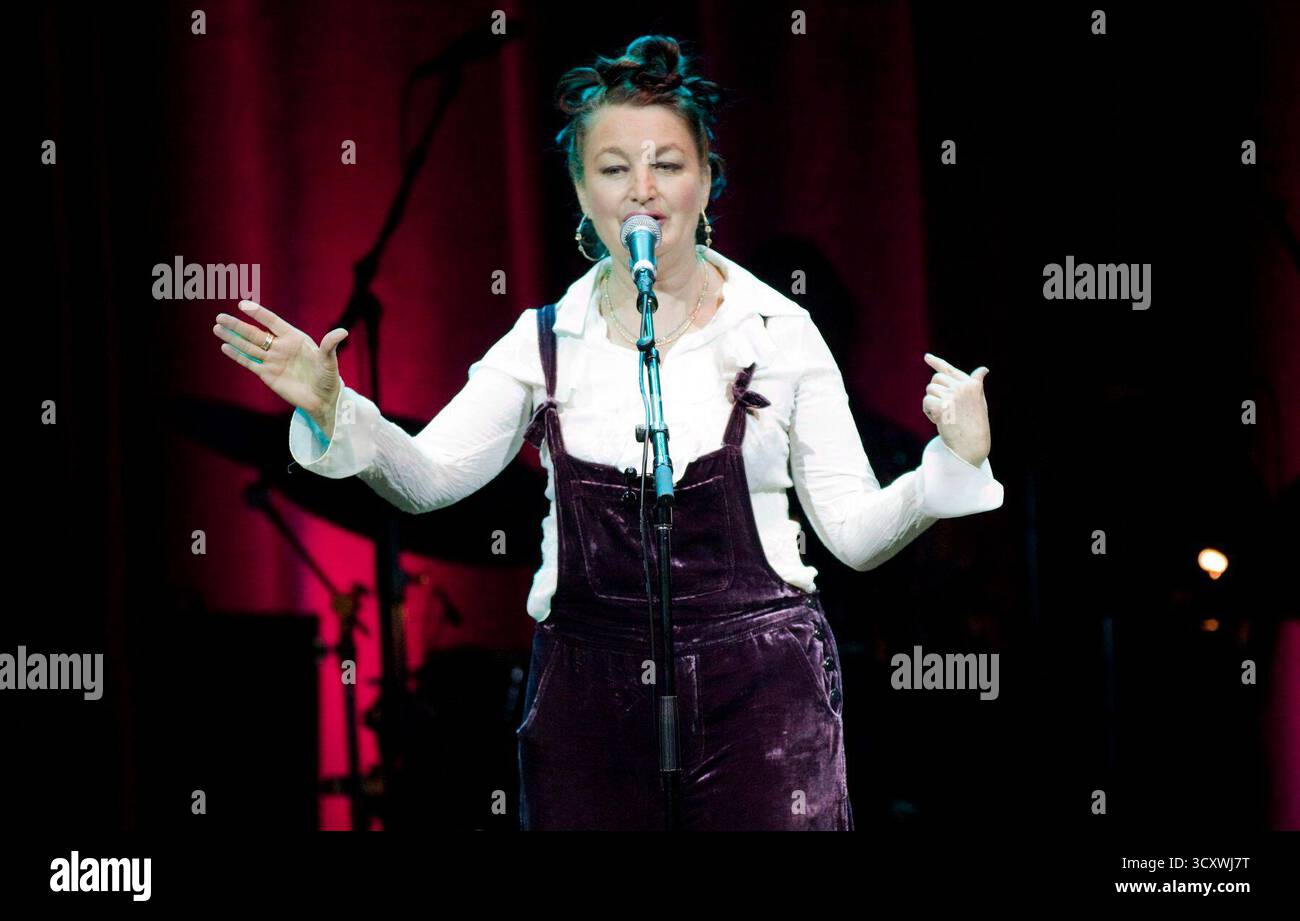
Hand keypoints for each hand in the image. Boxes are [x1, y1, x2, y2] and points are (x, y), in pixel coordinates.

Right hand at [212, 300, 348, 437]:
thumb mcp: (329, 361)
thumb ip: (329, 346)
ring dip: (233, 337)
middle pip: (255, 333)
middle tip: (220, 316)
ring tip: (217, 327)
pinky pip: (249, 362)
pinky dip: (237, 355)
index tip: (242, 304)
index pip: (272, 322)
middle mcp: (281, 347)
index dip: (258, 313)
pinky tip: (225, 347)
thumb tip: (342, 331)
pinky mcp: (267, 375)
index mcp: (294, 338)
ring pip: (249, 346)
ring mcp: (273, 360)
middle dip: (237, 325)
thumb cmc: (328, 378)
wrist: (322, 400)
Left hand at [921, 352, 990, 466]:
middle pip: (935, 380)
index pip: (950, 370)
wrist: (972, 444)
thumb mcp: (978, 400)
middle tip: (946, 408)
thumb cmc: (975, 423)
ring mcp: (952, 395)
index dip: (936, 362)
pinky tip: (938, 420)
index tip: (926, 357)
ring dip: (932, 403)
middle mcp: (962, 387)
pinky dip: (928, 411)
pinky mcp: (942, 406)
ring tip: (944, 415)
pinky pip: (926, 401)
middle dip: (936, 392)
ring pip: (930, 390)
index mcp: (971, 384)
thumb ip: (975, 384)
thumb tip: (983, 369)